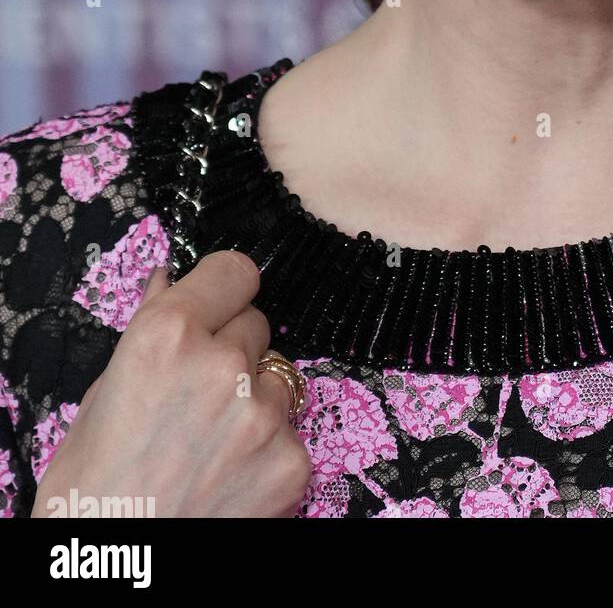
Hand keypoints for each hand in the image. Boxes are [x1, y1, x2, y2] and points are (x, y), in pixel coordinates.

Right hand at [30, 250, 312, 517]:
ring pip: (275, 377)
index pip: (234, 270)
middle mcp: (222, 364)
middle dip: (231, 349)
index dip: (222, 291)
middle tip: (195, 396)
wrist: (115, 570)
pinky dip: (266, 448)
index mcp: (166, 335)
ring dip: (252, 398)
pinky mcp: (292, 459)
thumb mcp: (102, 396)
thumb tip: (169, 279)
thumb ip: (148, 331)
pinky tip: (228, 476)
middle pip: (255, 324)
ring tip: (208, 443)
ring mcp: (263, 414)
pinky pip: (289, 431)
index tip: (215, 306)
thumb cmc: (91, 490)